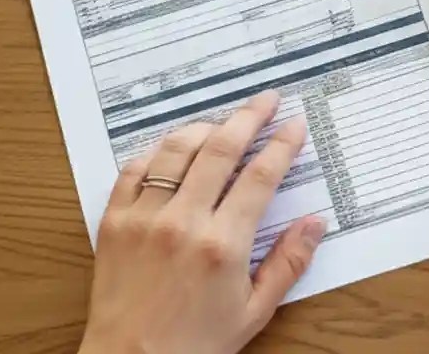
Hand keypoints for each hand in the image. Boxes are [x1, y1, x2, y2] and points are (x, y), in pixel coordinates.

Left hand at [79, 91, 325, 353]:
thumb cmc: (192, 343)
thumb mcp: (255, 311)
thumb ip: (288, 263)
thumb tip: (314, 224)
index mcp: (222, 245)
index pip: (260, 176)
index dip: (282, 144)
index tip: (294, 126)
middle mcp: (183, 223)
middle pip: (221, 148)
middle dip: (249, 116)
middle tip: (266, 99)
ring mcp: (144, 218)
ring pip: (177, 150)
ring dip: (205, 127)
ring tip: (223, 121)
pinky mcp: (114, 222)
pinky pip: (134, 169)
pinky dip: (156, 152)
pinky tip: (173, 149)